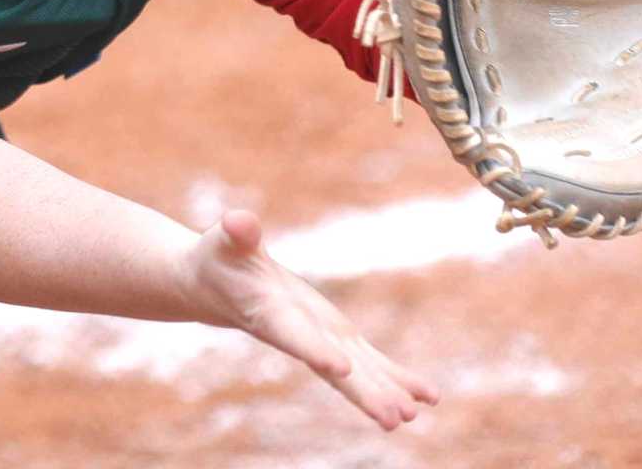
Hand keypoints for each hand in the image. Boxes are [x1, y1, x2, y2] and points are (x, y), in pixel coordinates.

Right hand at [186, 209, 439, 430]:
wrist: (216, 288)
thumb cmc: (219, 259)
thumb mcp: (222, 242)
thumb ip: (235, 234)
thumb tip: (238, 223)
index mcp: (269, 314)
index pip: (292, 335)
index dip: (313, 350)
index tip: (340, 369)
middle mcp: (299, 336)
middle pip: (333, 370)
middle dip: (364, 393)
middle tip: (394, 418)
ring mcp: (320, 340)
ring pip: (357, 373)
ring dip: (385, 393)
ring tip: (412, 415)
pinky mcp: (335, 338)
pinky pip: (369, 363)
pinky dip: (396, 378)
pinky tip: (425, 396)